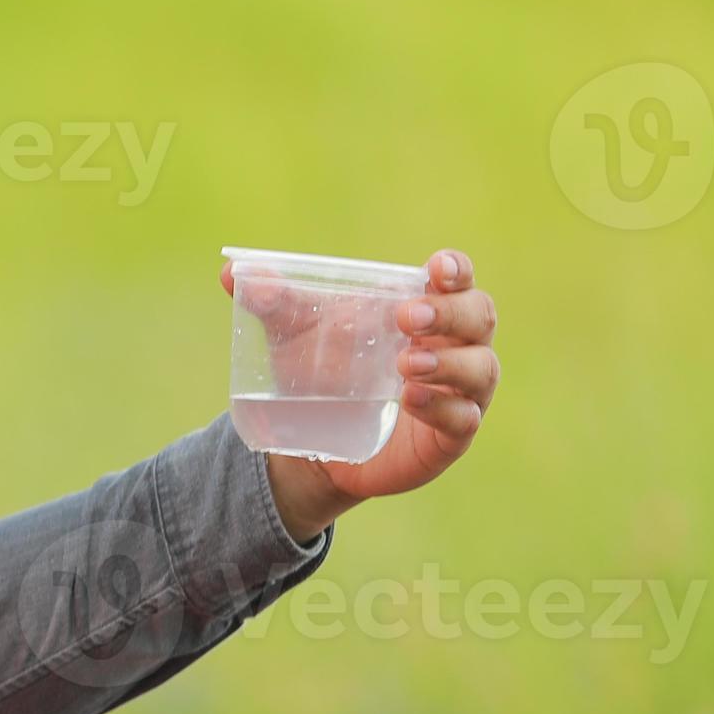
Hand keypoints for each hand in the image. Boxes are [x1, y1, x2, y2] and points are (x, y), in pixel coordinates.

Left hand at [222, 248, 501, 541]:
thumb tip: (232, 273)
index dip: (456, 270)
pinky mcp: (450, 437)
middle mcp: (455, 346)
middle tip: (407, 320)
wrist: (311, 444)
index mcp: (428, 309)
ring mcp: (460, 392)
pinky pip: (464, 419)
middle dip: (450, 314)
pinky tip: (412, 399)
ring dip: (449, 363)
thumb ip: (271, 304)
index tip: (436, 268)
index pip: (459, 280)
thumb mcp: (292, 337)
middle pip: (480, 317)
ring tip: (405, 366)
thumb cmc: (319, 373)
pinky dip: (443, 407)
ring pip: (481, 368)